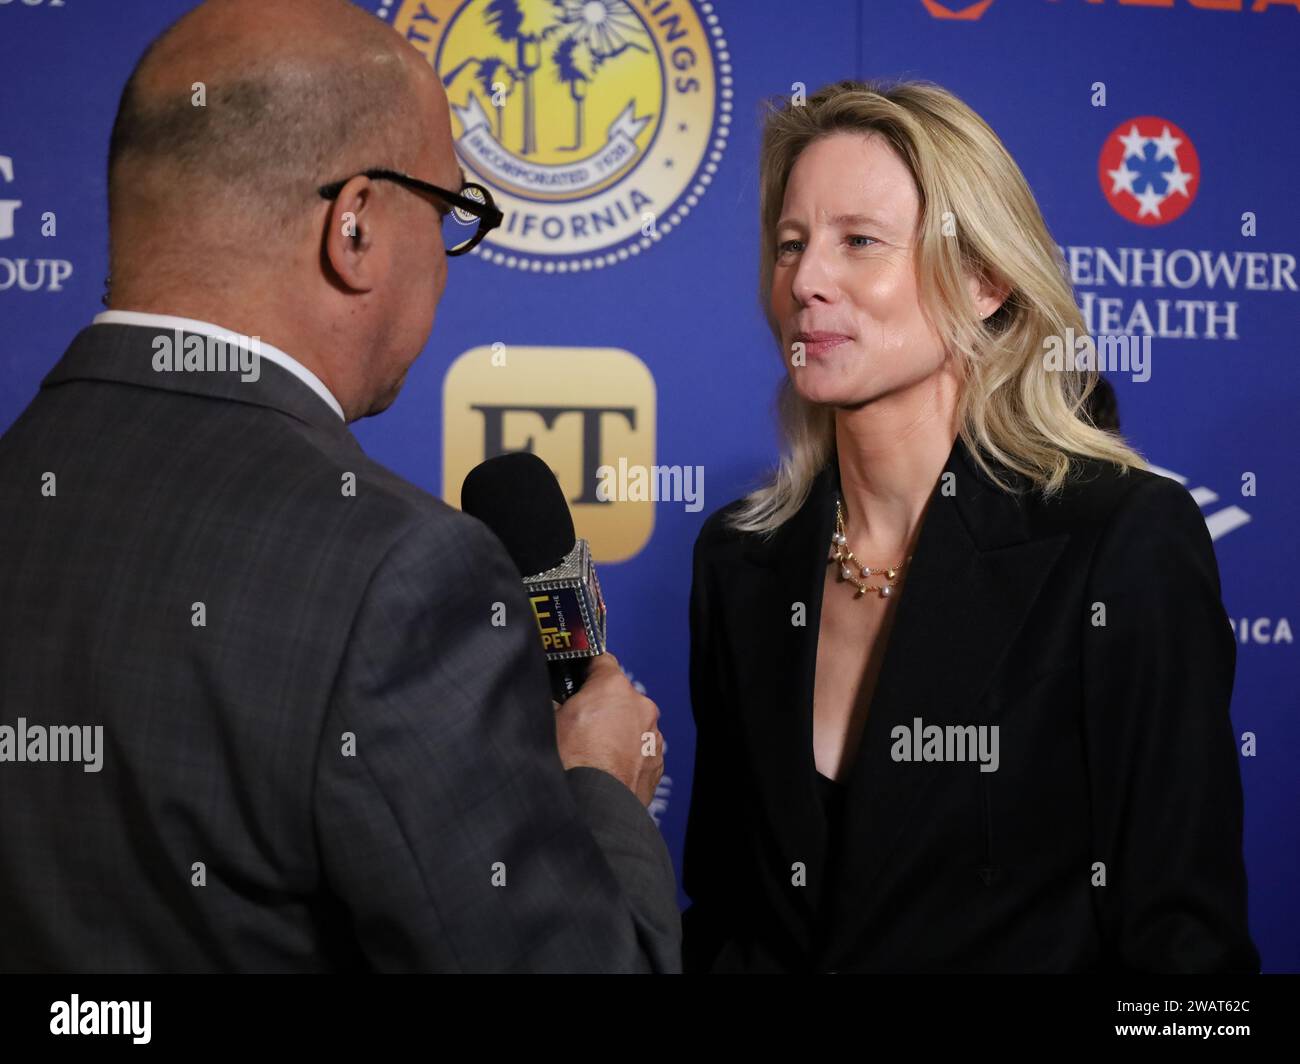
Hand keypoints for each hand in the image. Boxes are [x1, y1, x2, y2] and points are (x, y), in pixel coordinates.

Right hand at [554, 653, 663, 806]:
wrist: (593, 808)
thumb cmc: (570, 763)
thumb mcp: (549, 721)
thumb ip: (558, 702)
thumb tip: (557, 703)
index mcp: (613, 686)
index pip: (602, 661)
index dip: (586, 671)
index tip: (577, 681)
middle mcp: (641, 706)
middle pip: (619, 695)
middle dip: (603, 706)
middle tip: (579, 726)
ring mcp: (653, 735)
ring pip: (633, 724)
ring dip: (618, 732)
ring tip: (594, 754)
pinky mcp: (658, 763)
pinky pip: (641, 750)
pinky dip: (628, 755)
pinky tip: (608, 770)